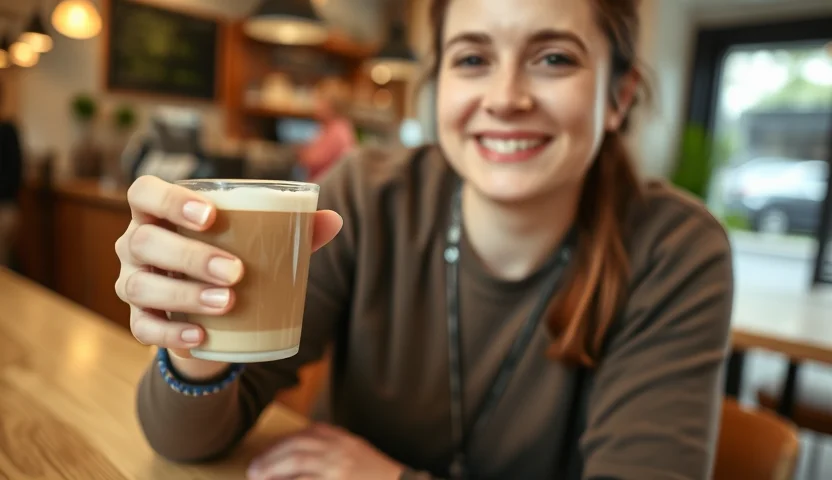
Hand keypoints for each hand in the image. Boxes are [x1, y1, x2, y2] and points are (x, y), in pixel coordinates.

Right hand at [114, 176, 342, 377]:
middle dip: (190, 256)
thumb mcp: (258, 244)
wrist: (216, 316)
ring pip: (139, 286)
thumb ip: (292, 230)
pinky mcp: (140, 319)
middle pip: (144, 240)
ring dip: (184, 295)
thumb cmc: (234, 260)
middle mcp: (137, 243)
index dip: (169, 199)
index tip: (211, 216)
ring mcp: (133, 282)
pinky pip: (142, 329)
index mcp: (161, 213)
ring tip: (227, 302)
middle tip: (236, 272)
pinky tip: (200, 336)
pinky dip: (170, 334)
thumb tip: (334, 220)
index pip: (145, 192)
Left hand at [247, 423, 403, 479]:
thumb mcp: (352, 449)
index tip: (265, 454)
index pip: (304, 434)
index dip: (279, 444)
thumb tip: (292, 452)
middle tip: (254, 469)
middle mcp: (338, 450)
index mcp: (341, 439)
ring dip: (274, 470)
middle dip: (270, 458)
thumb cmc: (372, 472)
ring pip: (298, 463)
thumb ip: (328, 445)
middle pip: (296, 448)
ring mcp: (338, 469)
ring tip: (258, 477)